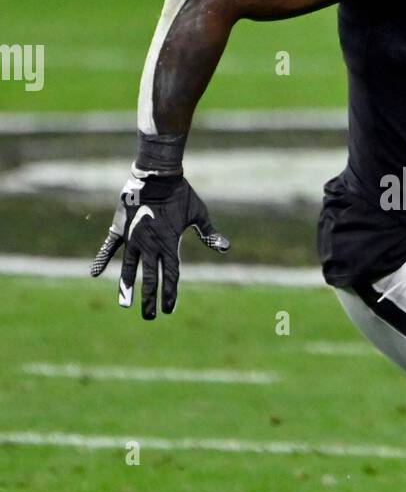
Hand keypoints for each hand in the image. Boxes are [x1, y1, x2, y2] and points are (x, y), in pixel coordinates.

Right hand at [90, 173, 229, 318]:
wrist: (157, 174)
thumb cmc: (181, 194)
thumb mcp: (199, 213)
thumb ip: (209, 233)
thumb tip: (226, 248)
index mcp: (169, 244)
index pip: (171, 276)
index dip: (170, 294)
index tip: (169, 309)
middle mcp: (150, 245)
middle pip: (151, 278)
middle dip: (150, 299)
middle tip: (150, 316)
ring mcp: (133, 238)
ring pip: (129, 268)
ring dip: (127, 287)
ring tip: (125, 304)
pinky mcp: (120, 228)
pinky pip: (108, 247)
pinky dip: (101, 259)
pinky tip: (94, 273)